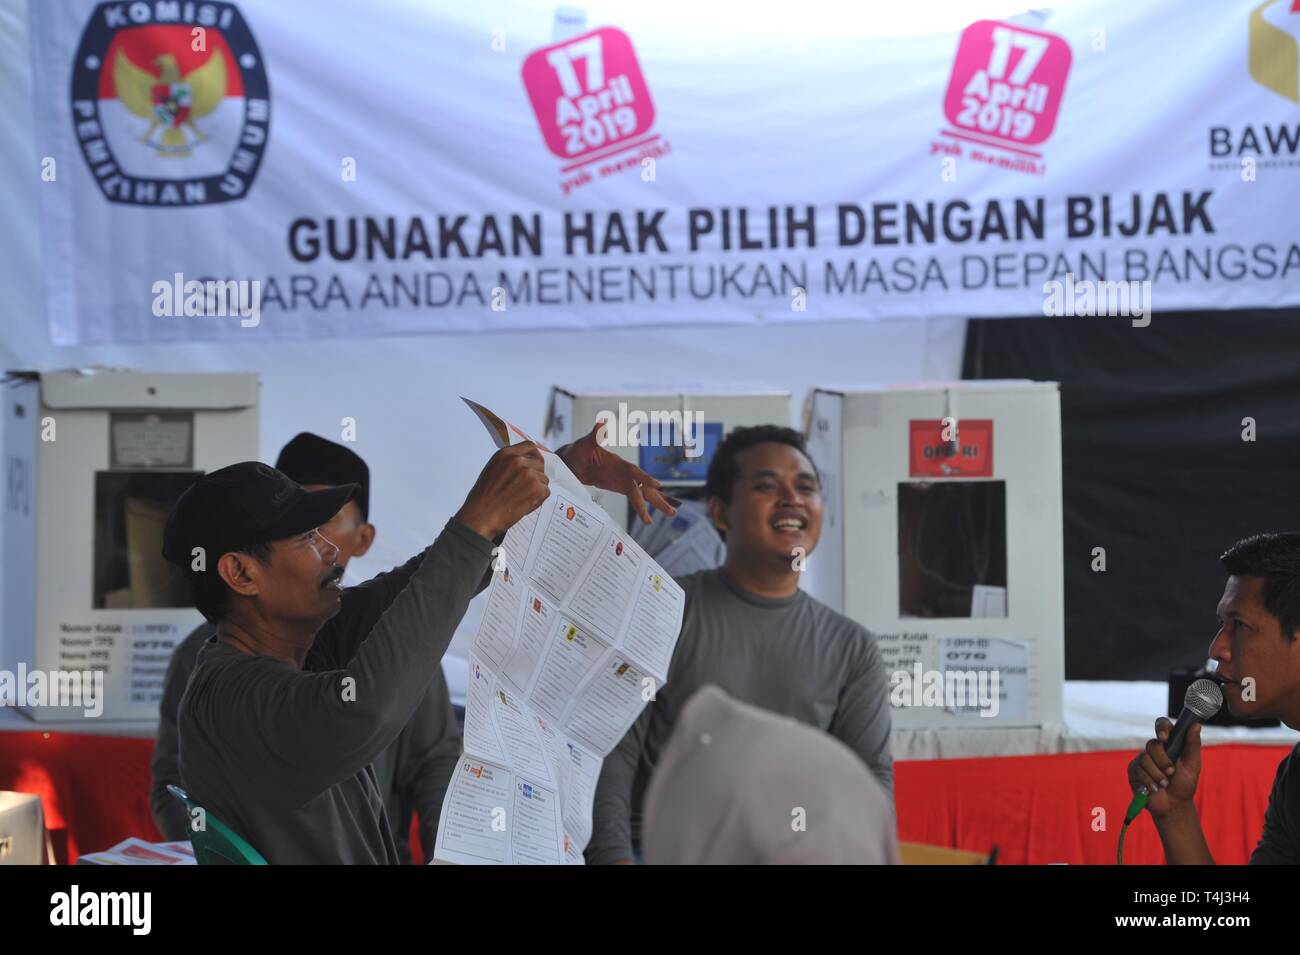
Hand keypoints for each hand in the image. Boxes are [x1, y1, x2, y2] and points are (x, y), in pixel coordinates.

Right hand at [454, 442, 548, 539]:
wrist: (481, 516)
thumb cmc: (484, 497)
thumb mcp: (493, 469)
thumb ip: (510, 463)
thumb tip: (527, 462)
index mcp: (506, 453)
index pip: (530, 447)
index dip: (534, 456)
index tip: (534, 464)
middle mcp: (518, 460)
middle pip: (540, 464)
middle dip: (536, 475)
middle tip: (525, 488)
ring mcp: (528, 474)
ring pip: (544, 479)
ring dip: (536, 489)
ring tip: (520, 498)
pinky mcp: (536, 488)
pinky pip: (546, 492)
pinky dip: (538, 500)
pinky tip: (524, 504)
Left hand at [559, 422, 679, 524]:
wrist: (571, 461)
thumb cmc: (578, 451)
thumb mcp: (585, 444)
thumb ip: (595, 435)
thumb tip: (602, 423)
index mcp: (618, 463)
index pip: (634, 472)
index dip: (645, 478)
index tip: (657, 485)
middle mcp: (623, 472)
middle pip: (644, 487)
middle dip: (657, 498)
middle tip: (672, 511)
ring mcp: (622, 480)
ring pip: (642, 494)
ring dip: (655, 504)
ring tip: (671, 514)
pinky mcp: (618, 487)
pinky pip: (634, 498)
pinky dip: (642, 507)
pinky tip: (649, 516)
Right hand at [1127, 718, 1201, 818]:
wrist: (1174, 805)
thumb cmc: (1185, 784)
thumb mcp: (1193, 764)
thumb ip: (1193, 744)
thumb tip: (1196, 724)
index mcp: (1169, 743)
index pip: (1162, 725)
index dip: (1161, 728)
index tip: (1165, 738)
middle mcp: (1154, 749)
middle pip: (1152, 744)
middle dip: (1163, 761)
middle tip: (1171, 773)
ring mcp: (1142, 759)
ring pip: (1144, 759)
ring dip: (1157, 774)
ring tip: (1164, 784)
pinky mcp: (1133, 770)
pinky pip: (1137, 770)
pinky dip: (1148, 781)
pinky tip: (1154, 788)